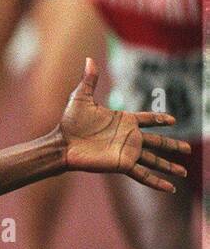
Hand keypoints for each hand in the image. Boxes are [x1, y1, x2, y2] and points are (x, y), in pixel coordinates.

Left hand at [59, 58, 189, 192]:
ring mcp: (127, 152)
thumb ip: (90, 79)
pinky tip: (169, 188)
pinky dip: (157, 182)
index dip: (160, 119)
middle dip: (172, 146)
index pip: (148, 119)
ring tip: (183, 172)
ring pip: (154, 160)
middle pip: (157, 142)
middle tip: (187, 149)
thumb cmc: (70, 121)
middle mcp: (129, 137)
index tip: (172, 120)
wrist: (62, 143)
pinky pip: (143, 174)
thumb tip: (89, 59)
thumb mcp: (81, 97)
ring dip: (169, 166)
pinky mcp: (122, 164)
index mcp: (123, 120)